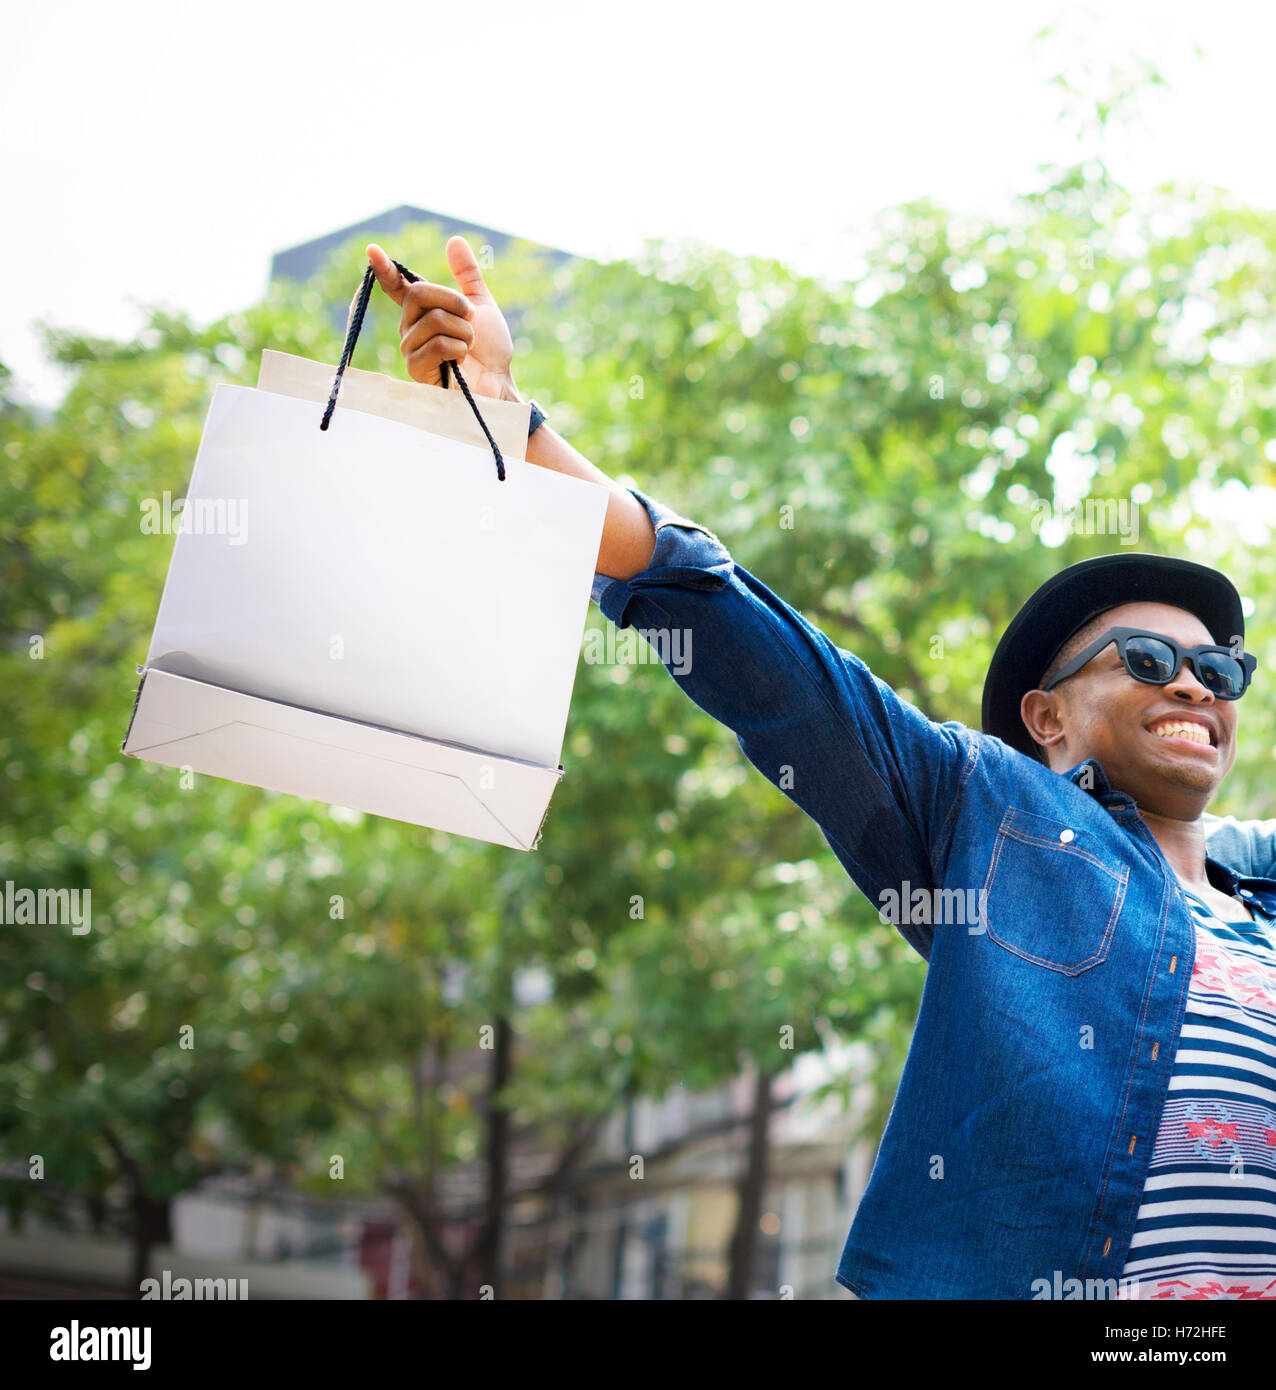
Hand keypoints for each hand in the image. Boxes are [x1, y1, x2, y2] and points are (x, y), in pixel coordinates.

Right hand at [364, 238, 517, 399]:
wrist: (499, 381)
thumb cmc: (490, 349)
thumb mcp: (481, 305)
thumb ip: (467, 275)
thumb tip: (453, 241)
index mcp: (422, 310)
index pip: (397, 286)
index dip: (385, 269)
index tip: (372, 249)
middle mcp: (410, 326)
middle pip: (418, 294)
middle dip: (454, 301)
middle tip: (471, 316)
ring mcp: (410, 348)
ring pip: (433, 320)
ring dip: (463, 330)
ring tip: (469, 345)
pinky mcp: (416, 368)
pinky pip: (437, 344)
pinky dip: (458, 348)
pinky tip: (460, 360)